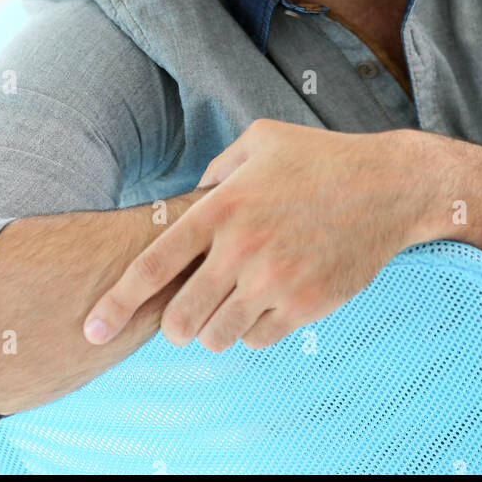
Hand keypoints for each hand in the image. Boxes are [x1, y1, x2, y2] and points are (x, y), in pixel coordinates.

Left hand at [82, 119, 426, 352]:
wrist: (389, 186)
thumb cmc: (322, 159)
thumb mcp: (261, 140)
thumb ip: (217, 169)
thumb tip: (191, 198)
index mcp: (224, 205)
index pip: (154, 264)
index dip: (117, 302)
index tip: (92, 327)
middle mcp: (244, 247)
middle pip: (180, 319)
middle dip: (173, 326)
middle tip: (183, 318)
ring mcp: (275, 281)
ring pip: (217, 337)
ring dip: (215, 329)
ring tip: (231, 305)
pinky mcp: (305, 306)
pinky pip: (258, 341)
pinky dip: (254, 331)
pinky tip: (269, 303)